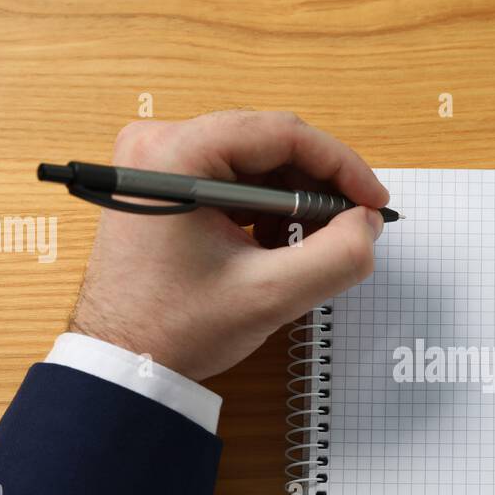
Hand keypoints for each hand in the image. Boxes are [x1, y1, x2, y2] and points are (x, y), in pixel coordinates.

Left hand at [67, 110, 387, 380]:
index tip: (373, 201)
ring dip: (291, 200)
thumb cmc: (174, 329)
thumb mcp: (270, 295)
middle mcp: (159, 143)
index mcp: (176, 155)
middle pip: (267, 143)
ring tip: (306, 246)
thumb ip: (337, 257)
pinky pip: (230, 178)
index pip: (282, 133)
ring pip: (253, 162)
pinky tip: (274, 246)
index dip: (341, 165)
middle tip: (352, 226)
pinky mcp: (160, 184)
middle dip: (317, 186)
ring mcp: (156, 162)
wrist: (120, 362)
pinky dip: (264, 208)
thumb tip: (367, 224)